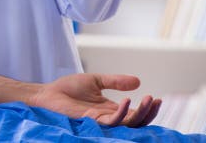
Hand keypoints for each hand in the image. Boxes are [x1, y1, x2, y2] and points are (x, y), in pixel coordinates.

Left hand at [31, 73, 160, 127]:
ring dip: (140, 113)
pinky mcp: (92, 121)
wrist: (48, 93)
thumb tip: (138, 81)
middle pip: (135, 121)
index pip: (134, 113)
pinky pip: (112, 120)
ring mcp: (101, 120)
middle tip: (156, 101)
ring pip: (127, 123)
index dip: (147, 109)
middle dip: (149, 113)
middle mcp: (109, 117)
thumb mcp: (96, 80)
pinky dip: (122, 112)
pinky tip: (128, 100)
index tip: (157, 99)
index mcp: (111, 109)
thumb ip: (115, 81)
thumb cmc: (68, 88)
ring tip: (149, 100)